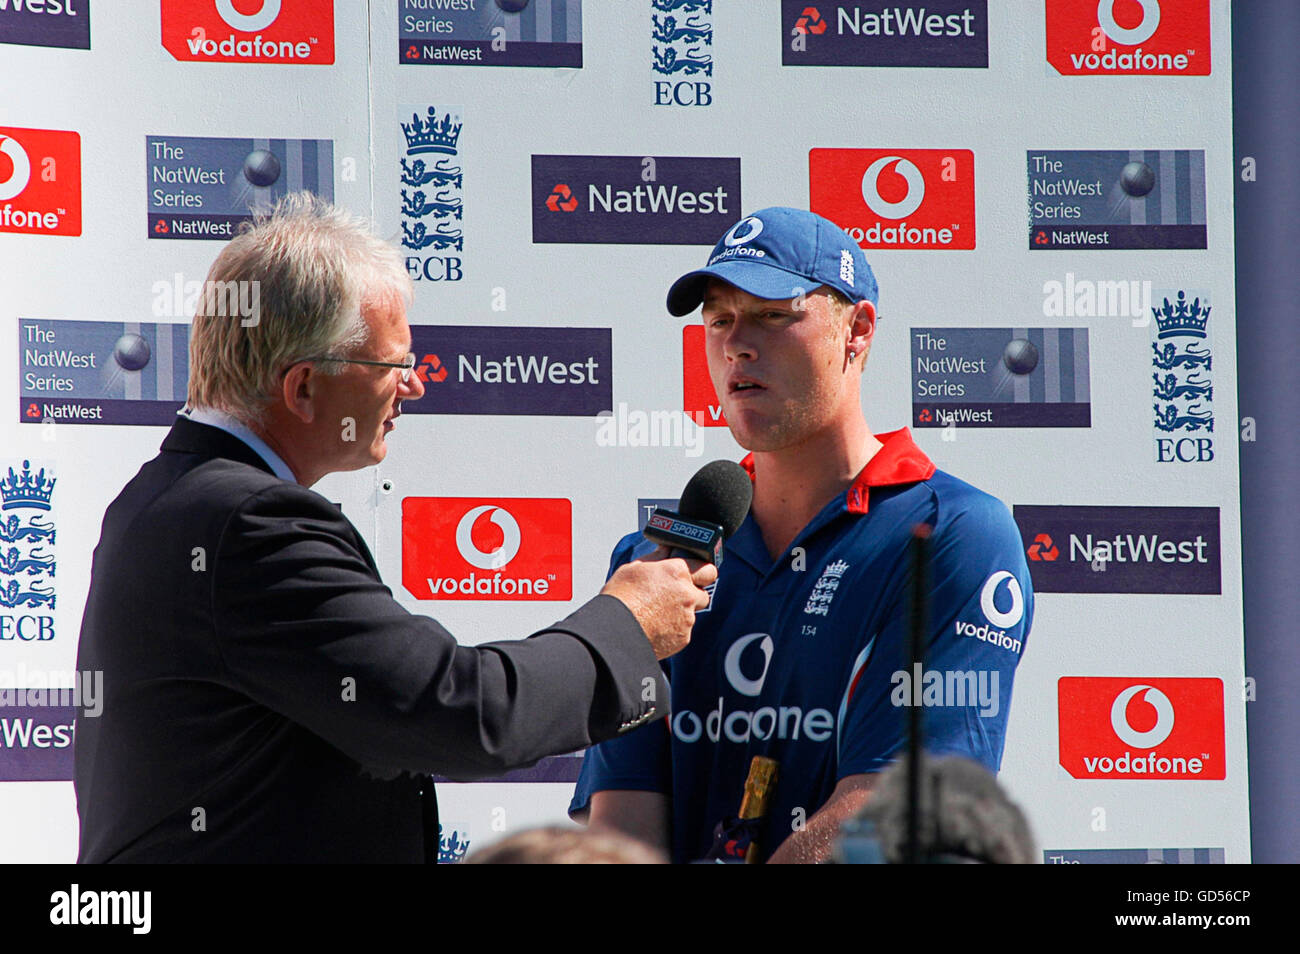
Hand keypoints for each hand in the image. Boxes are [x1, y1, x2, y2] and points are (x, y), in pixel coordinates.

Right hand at [600, 547, 717, 659]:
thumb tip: (666, 550)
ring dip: (680, 613)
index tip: (696, 575)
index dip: (700, 572)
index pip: (707, 568)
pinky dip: (674, 630)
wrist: (615, 631)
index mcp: (677, 572)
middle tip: (674, 596)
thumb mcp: (634, 568)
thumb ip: (656, 558)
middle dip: (692, 594)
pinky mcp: (684, 637)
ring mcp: (687, 617)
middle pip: (702, 593)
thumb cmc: (620, 599)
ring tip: (657, 614)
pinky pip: (684, 631)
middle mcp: (687, 594)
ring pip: (692, 614)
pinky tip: (656, 627)